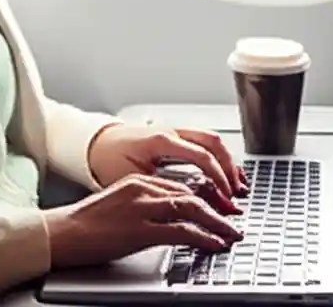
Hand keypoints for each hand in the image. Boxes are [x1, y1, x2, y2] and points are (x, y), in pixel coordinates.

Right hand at [43, 174, 243, 267]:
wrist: (61, 233)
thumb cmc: (85, 224)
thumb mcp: (118, 204)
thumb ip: (144, 203)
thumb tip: (170, 215)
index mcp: (138, 179)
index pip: (182, 183)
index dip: (207, 195)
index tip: (222, 205)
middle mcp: (142, 188)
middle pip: (192, 193)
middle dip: (218, 207)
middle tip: (234, 219)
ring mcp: (142, 208)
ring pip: (192, 208)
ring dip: (217, 222)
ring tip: (232, 233)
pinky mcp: (140, 230)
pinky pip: (181, 231)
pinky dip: (203, 237)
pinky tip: (214, 244)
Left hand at [88, 124, 248, 199]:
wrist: (94, 145)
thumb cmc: (107, 161)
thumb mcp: (133, 181)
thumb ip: (163, 189)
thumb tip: (191, 202)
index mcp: (161, 140)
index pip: (201, 155)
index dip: (217, 177)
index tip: (226, 196)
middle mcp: (170, 131)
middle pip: (212, 143)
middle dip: (229, 168)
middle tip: (237, 191)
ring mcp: (174, 131)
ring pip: (211, 139)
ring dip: (227, 161)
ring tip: (237, 183)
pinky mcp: (174, 136)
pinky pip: (203, 141)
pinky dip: (217, 156)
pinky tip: (225, 171)